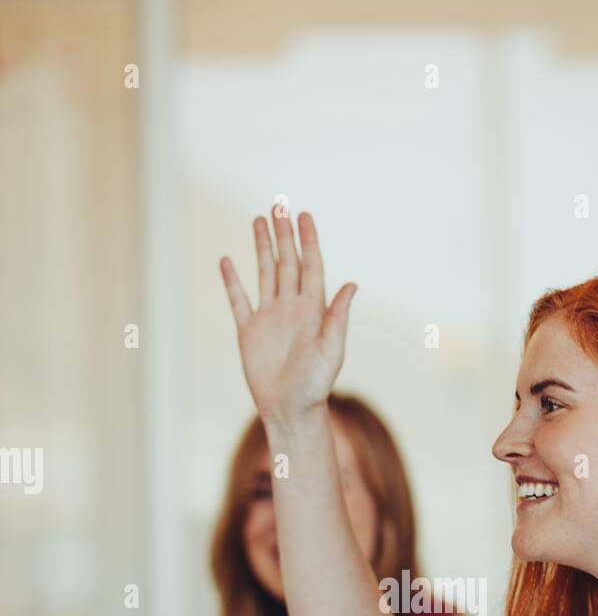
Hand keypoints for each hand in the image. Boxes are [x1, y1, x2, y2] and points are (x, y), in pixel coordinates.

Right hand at [220, 208, 355, 421]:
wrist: (290, 410)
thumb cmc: (316, 384)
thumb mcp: (332, 349)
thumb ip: (338, 316)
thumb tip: (351, 284)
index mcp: (313, 310)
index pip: (311, 266)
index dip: (308, 241)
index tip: (304, 215)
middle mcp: (291, 308)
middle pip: (286, 263)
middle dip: (283, 235)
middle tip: (279, 205)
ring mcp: (269, 318)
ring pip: (264, 273)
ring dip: (261, 247)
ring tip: (258, 220)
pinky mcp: (249, 332)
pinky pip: (239, 300)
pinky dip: (232, 281)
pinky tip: (227, 260)